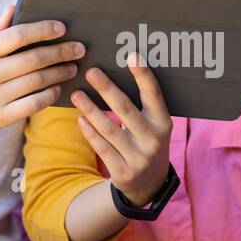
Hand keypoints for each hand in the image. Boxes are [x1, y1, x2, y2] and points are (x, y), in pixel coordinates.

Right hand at [0, 4, 83, 142]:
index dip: (42, 30)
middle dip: (60, 52)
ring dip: (59, 73)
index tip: (62, 28)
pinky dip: (50, 94)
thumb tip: (15, 7)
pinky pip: (34, 104)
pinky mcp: (1, 117)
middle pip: (32, 59)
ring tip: (72, 67)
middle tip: (78, 49)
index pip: (16, 35)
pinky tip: (58, 87)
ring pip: (36, 82)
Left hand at [71, 52, 171, 206]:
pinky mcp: (123, 172)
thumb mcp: (153, 126)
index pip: (154, 95)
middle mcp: (154, 140)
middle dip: (107, 88)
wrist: (148, 184)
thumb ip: (142, 105)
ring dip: (90, 109)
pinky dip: (89, 132)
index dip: (143, 75)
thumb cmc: (146, 142)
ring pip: (109, 129)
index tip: (132, 55)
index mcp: (164, 123)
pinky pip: (101, 148)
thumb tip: (116, 73)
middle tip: (91, 71)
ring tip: (77, 93)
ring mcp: (139, 158)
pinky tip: (80, 118)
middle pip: (126, 109)